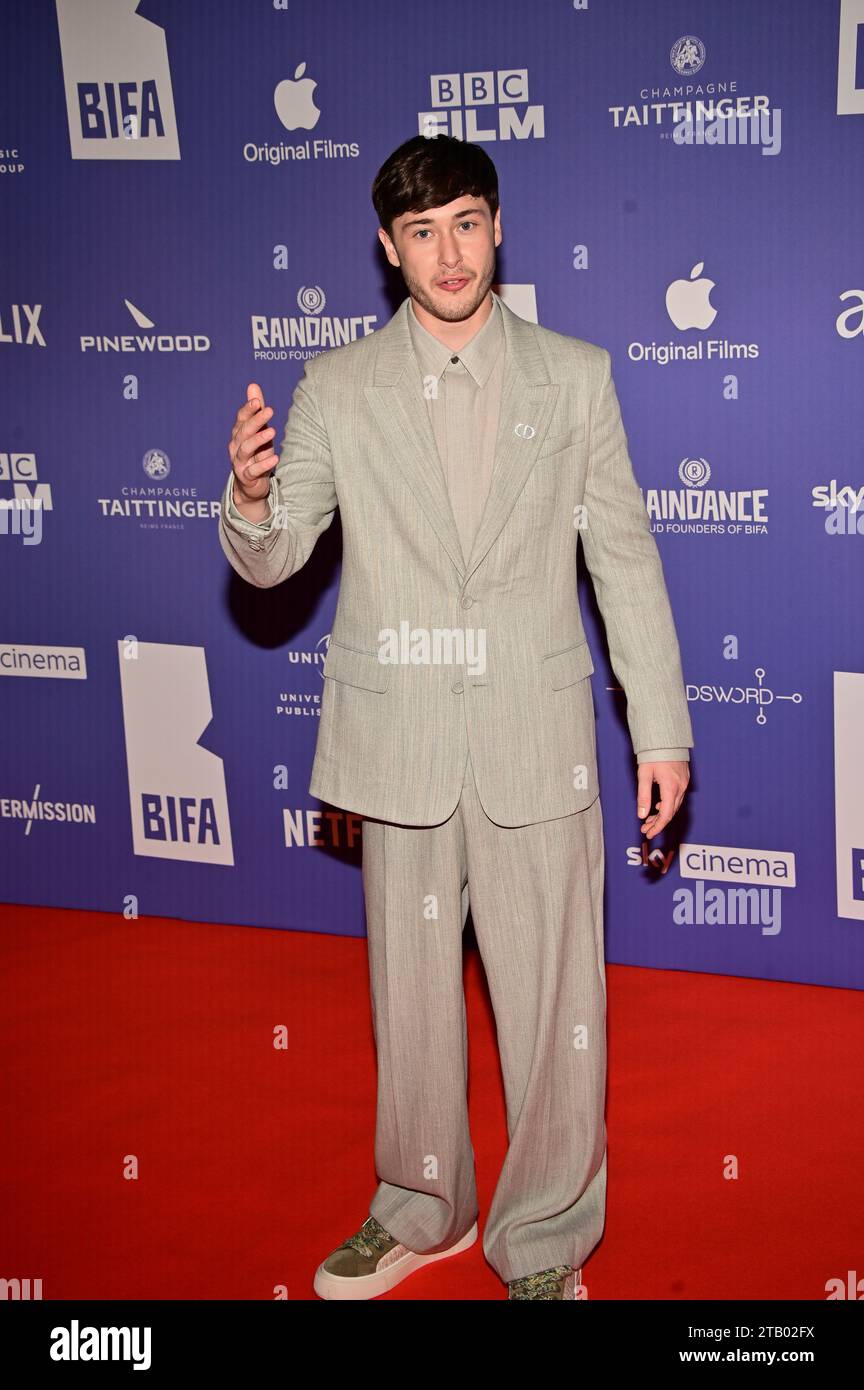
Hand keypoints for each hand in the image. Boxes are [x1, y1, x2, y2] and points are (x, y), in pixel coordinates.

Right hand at [228, 381, 277, 504]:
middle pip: (244, 431)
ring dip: (259, 439)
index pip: (241, 419)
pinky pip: (253, 470)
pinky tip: (275, 458)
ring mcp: (239, 462)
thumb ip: (256, 410)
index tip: (258, 401)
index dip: (248, 409)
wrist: (250, 484)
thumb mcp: (258, 430)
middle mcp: (236, 446)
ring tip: (273, 432)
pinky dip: (263, 464)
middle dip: (256, 420)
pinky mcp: (246, 477)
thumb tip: (253, 385)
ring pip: (246, 449)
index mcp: (238, 433)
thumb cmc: (255, 453)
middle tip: (269, 410)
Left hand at [636, 760, 689, 839]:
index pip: (666, 815)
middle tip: (645, 829)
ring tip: (649, 820)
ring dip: (662, 815)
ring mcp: (684, 783)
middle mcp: (680, 787)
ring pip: (674, 806)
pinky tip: (658, 807)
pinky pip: (677, 798)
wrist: (666, 739)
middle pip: (670, 812)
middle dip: (658, 823)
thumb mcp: (644, 775)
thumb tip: (641, 815)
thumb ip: (643, 796)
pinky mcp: (684, 779)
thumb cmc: (654, 755)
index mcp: (671, 787)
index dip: (657, 827)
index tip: (648, 834)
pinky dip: (667, 805)